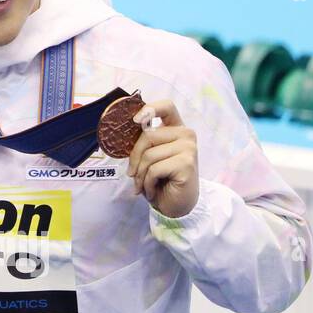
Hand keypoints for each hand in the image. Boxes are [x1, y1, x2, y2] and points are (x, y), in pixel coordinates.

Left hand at [126, 99, 199, 217]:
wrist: (176, 205)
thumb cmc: (160, 179)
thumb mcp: (149, 156)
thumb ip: (144, 141)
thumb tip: (122, 130)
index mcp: (176, 128)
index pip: (166, 106)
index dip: (150, 109)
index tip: (135, 120)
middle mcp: (186, 134)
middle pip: (147, 135)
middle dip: (134, 158)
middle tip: (133, 174)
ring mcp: (189, 148)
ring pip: (149, 155)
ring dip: (140, 175)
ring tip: (145, 185)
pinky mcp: (187, 163)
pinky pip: (154, 169)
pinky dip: (147, 183)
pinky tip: (153, 190)